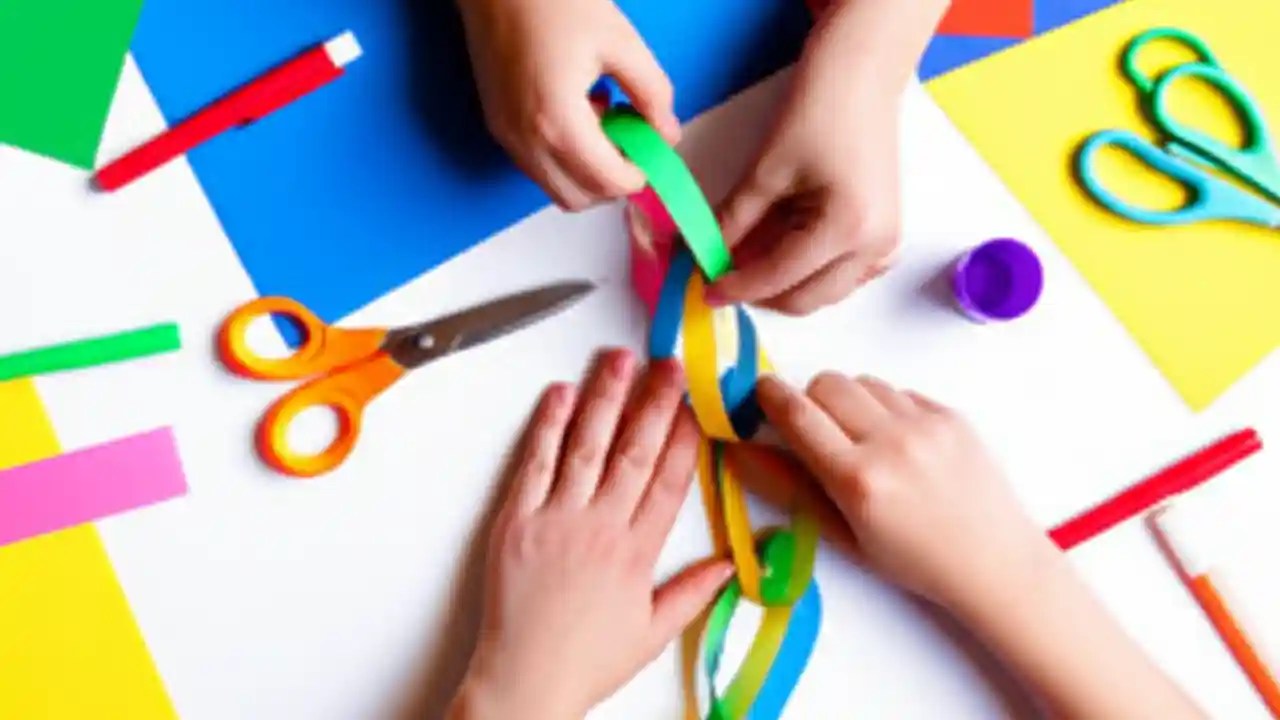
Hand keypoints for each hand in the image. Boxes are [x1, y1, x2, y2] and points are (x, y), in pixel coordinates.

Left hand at [450, 351, 731, 718]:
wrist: (524, 681)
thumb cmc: (585, 663)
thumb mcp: (652, 633)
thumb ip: (692, 593)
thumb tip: (730, 564)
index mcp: (637, 553)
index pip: (669, 481)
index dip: (684, 438)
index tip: (694, 404)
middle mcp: (601, 528)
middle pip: (635, 451)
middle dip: (654, 401)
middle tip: (667, 364)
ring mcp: (557, 520)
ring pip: (587, 445)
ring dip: (606, 397)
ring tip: (619, 359)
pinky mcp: (517, 521)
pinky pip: (535, 463)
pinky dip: (547, 425)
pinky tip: (561, 394)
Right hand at [458, 0, 680, 210]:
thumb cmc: (553, 0)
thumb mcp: (621, 42)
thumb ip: (652, 93)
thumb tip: (667, 133)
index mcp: (558, 123)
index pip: (608, 182)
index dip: (639, 174)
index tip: (653, 148)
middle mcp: (526, 141)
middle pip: (580, 199)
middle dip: (612, 180)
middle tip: (632, 138)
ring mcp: (507, 137)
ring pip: (557, 188)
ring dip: (587, 171)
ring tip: (604, 120)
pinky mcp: (498, 126)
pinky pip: (538, 167)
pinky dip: (564, 158)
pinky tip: (578, 112)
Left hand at [707, 6, 902, 314]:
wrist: (860, 78)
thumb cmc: (818, 112)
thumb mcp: (766, 172)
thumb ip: (733, 221)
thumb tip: (703, 254)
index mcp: (848, 229)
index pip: (780, 277)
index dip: (737, 286)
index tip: (706, 288)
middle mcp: (876, 247)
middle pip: (806, 299)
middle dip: (760, 293)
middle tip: (722, 278)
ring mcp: (886, 245)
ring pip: (825, 292)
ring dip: (785, 285)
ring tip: (749, 259)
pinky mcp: (885, 237)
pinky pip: (843, 275)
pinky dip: (810, 272)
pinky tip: (782, 251)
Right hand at [755, 373, 1050, 610]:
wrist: (994, 561)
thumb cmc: (914, 560)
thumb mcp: (843, 536)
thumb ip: (790, 488)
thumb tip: (742, 451)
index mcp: (858, 480)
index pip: (797, 413)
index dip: (769, 396)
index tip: (759, 391)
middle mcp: (891, 443)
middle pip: (827, 383)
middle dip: (811, 398)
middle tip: (815, 427)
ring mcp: (926, 424)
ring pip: (864, 382)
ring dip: (850, 401)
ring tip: (862, 439)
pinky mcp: (951, 415)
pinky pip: (900, 392)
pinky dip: (887, 408)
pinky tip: (899, 444)